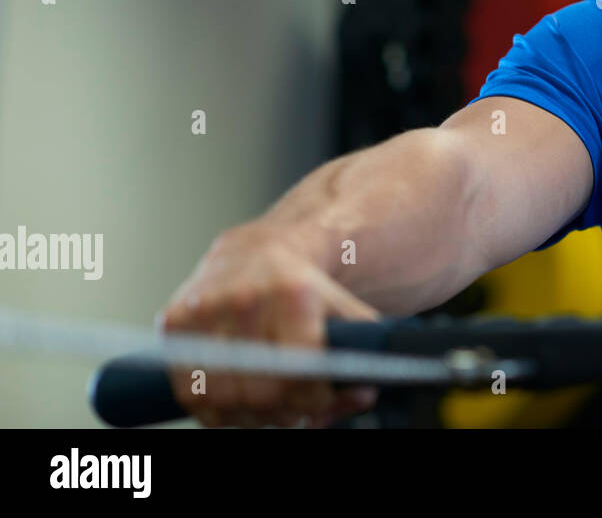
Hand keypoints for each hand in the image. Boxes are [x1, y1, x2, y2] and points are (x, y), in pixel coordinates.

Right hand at [158, 225, 380, 427]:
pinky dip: (214, 410)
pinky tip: (235, 400)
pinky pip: (190, 393)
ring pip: (224, 399)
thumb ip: (361, 352)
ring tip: (267, 408)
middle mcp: (245, 299)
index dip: (314, 397)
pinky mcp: (173, 323)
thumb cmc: (302, 289)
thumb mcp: (342, 308)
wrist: (253, 251)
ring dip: (249, 417)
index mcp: (292, 293)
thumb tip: (362, 396)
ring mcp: (204, 310)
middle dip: (283, 412)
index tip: (319, 401)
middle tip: (293, 411)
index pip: (301, 368)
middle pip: (262, 391)